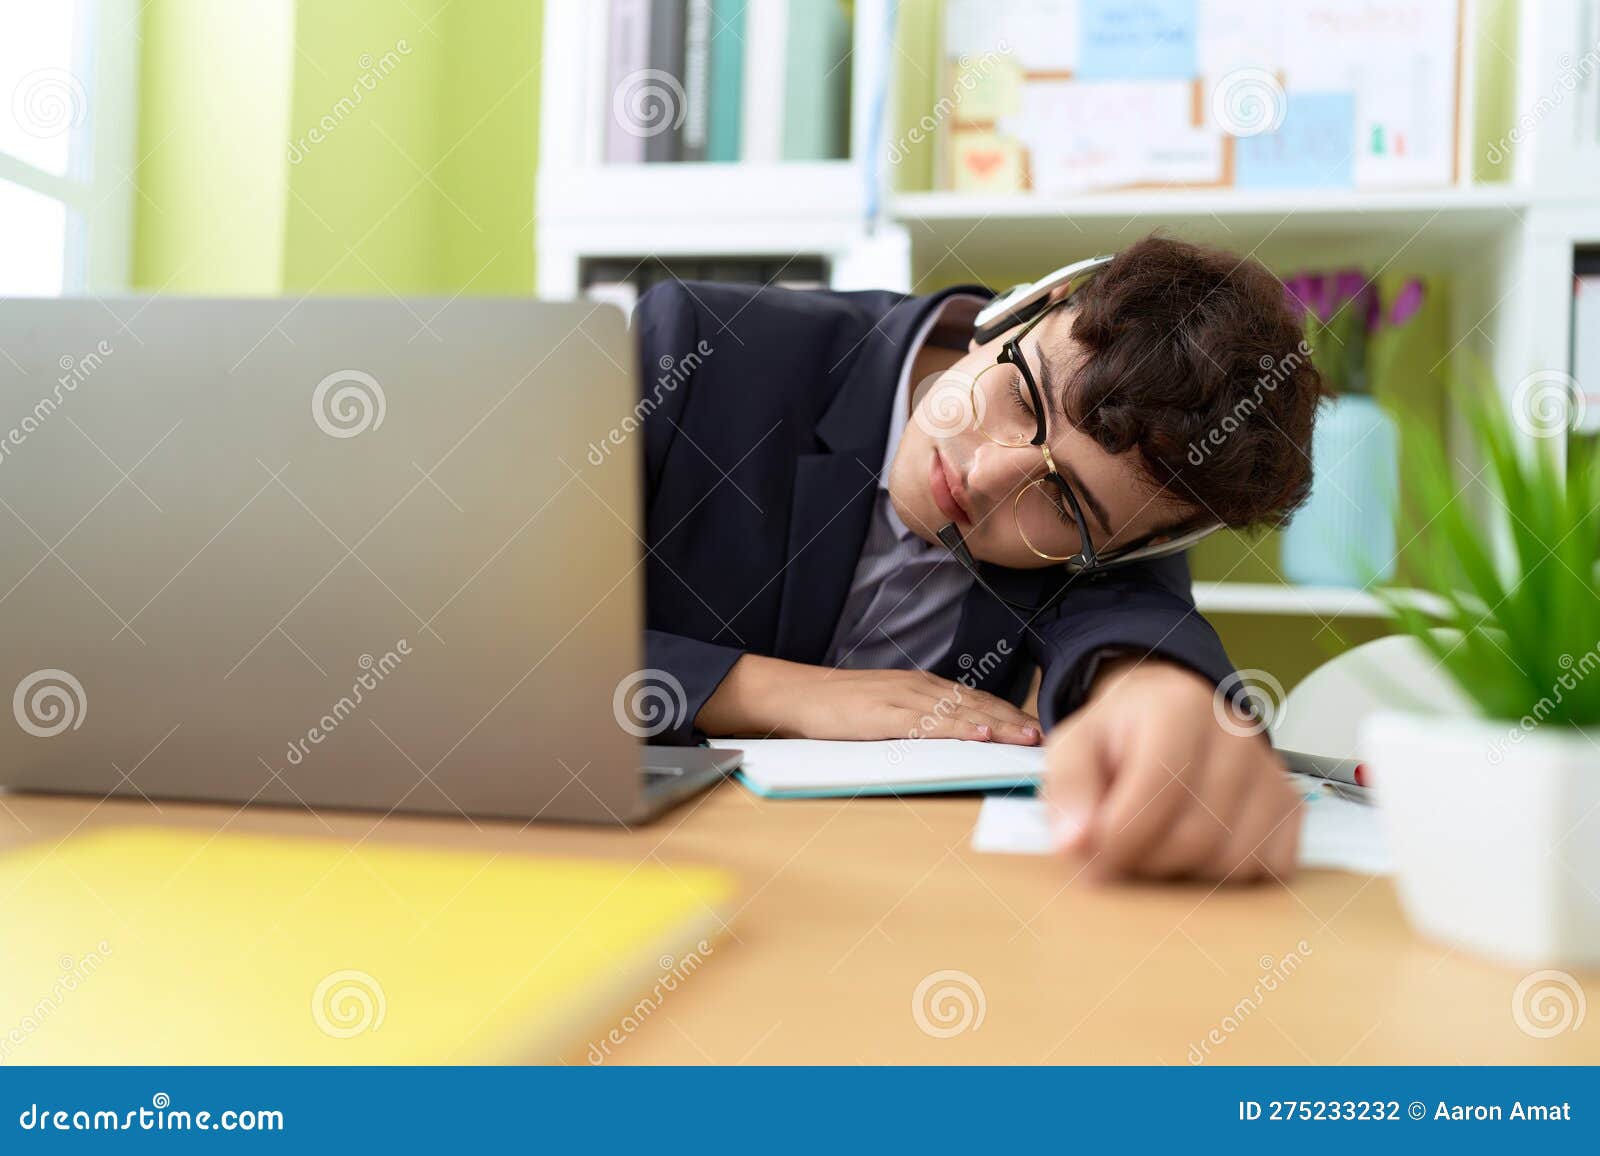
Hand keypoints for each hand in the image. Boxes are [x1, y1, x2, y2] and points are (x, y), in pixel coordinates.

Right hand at [696, 654, 1041, 744]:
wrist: (799, 695)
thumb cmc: (842, 707)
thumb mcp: (890, 710)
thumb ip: (922, 720)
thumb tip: (956, 736)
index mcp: (925, 688)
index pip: (978, 701)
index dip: (1010, 716)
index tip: (1039, 732)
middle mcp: (921, 688)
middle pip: (978, 705)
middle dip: (1014, 722)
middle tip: (1046, 738)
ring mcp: (903, 698)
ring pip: (960, 711)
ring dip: (997, 725)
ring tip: (1026, 738)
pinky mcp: (885, 713)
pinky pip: (927, 721)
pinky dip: (957, 727)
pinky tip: (978, 733)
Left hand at [1044, 659, 1299, 882]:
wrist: (1169, 714)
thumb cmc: (1119, 737)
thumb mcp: (1075, 746)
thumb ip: (1068, 788)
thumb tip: (1074, 845)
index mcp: (1179, 708)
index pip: (1156, 792)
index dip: (1117, 841)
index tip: (1090, 860)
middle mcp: (1236, 734)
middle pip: (1195, 837)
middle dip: (1146, 862)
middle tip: (1121, 854)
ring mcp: (1271, 770)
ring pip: (1233, 860)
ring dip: (1185, 873)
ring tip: (1157, 844)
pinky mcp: (1292, 804)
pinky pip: (1270, 868)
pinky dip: (1229, 876)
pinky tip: (1198, 850)